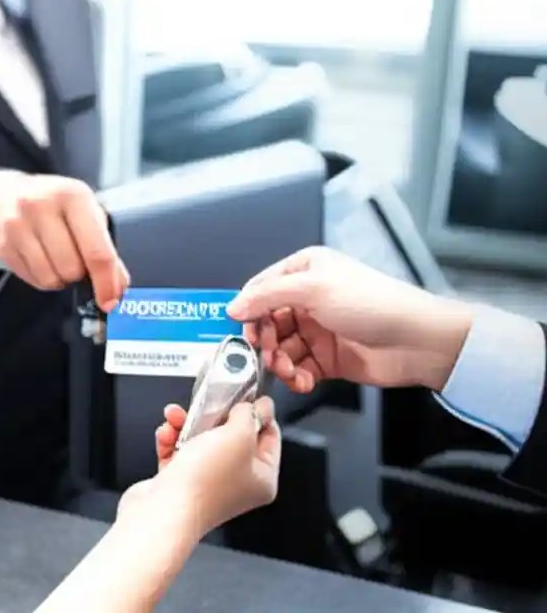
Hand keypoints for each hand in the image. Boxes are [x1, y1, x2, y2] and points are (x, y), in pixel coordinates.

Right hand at [0, 172, 128, 309]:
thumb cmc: (56, 205)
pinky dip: (41, 277)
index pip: (96, 251)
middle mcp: (42, 206)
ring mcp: (17, 225)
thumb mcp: (86, 213)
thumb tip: (118, 287)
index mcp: (73, 196)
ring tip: (57, 259)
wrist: (7, 195)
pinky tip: (40, 258)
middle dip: (78, 274)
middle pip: (72, 269)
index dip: (106, 282)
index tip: (110, 301)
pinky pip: (31, 279)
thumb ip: (105, 248)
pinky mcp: (3, 244)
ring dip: (59, 278)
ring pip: (50, 278)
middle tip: (76, 260)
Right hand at [148, 398, 280, 535]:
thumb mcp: (238, 435)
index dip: (257, 413)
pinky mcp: (181, 482)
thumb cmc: (203, 482)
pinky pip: (178, 452)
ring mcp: (208, 483)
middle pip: (232, 436)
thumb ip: (249, 414)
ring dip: (186, 425)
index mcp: (262, 478)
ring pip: (201, 441)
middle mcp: (237, 483)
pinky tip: (165, 434)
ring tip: (175, 418)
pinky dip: (170, 440)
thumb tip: (257, 405)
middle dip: (213, 417)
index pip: (269, 437)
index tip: (244, 396)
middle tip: (206, 406)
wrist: (163, 510)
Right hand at [226, 246, 474, 392]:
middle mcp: (308, 299)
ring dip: (278, 362)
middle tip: (268, 353)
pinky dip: (295, 377)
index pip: (260, 289)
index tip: (244, 330)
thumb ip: (267, 296)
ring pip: (279, 348)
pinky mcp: (327, 358)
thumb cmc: (375, 304)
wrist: (417, 341)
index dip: (248, 311)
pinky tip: (302, 380)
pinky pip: (298, 368)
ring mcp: (317, 330)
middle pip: (266, 322)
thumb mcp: (313, 288)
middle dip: (263, 341)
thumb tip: (233, 306)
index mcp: (304, 271)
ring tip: (289, 370)